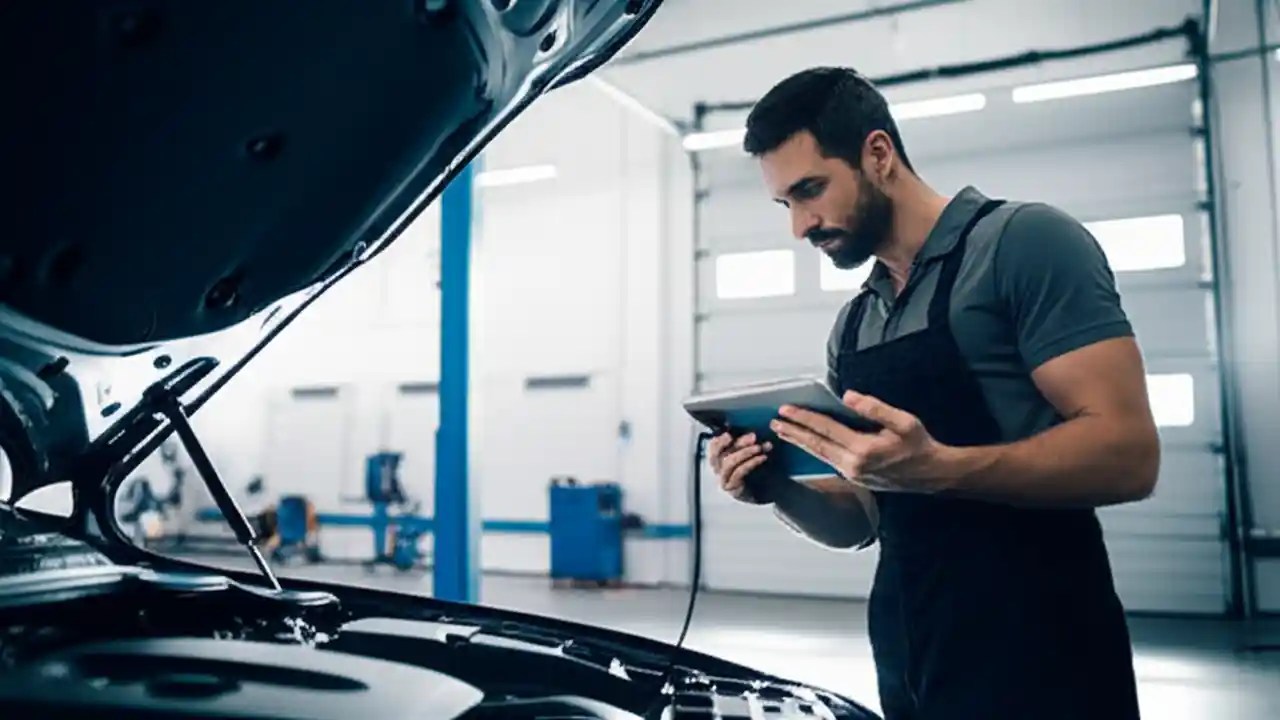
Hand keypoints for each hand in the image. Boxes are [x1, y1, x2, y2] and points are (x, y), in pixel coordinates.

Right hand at [707, 432, 774, 503]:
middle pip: (721, 453)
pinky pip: (739, 472)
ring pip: (729, 462)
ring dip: (745, 452)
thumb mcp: (745, 454)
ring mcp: (723, 478)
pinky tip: (762, 458)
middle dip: (738, 443)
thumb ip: (745, 444)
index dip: (719, 439)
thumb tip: (752, 434)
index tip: (730, 433)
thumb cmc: (748, 471)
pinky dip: (751, 463)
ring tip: (759, 447)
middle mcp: (717, 468)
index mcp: (718, 457)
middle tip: (753, 436)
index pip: (713, 446)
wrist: (754, 493)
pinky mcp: (731, 487)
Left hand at [770, 390, 952, 493]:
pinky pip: (827, 461)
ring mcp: (852, 474)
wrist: (932, 474)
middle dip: (793, 431)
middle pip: (815, 445)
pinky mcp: (854, 478)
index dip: (803, 418)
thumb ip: (874, 408)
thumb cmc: (919, 445)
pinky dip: (813, 451)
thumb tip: (847, 396)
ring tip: (782, 431)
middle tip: (773, 421)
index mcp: (863, 449)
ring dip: (799, 442)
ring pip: (819, 455)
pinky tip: (805, 444)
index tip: (785, 409)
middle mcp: (853, 465)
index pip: (825, 430)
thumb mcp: (903, 421)